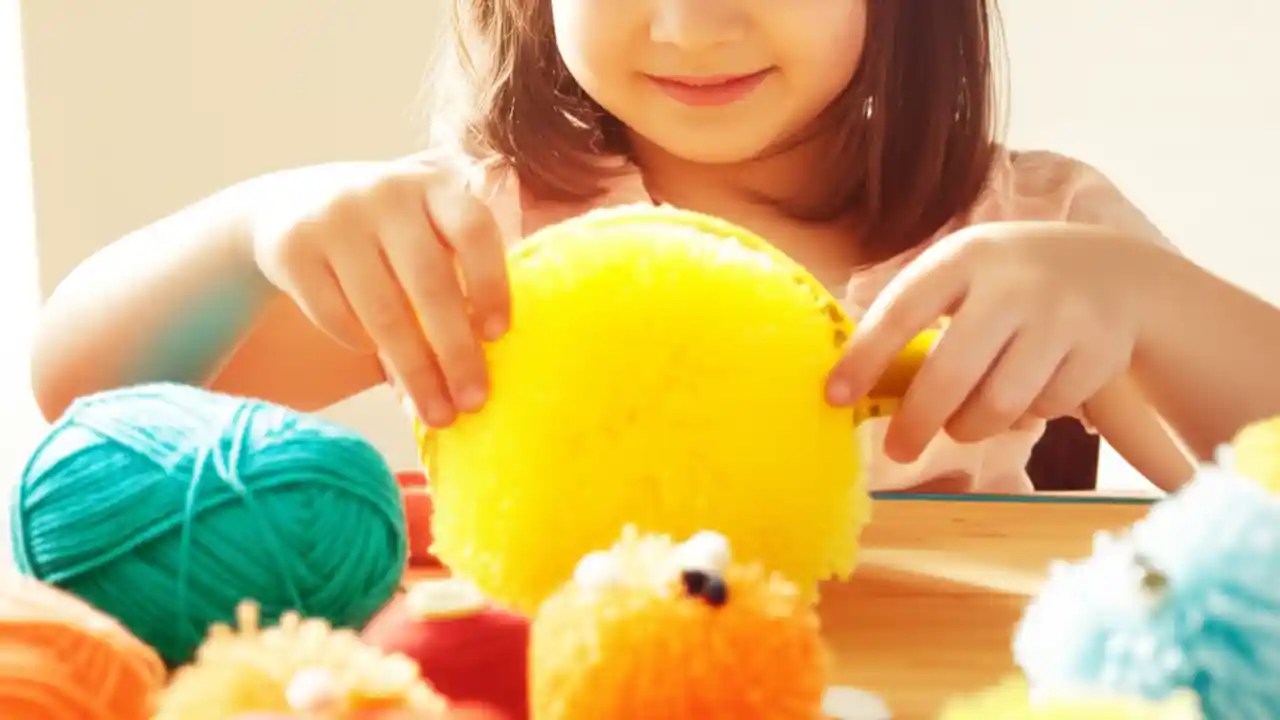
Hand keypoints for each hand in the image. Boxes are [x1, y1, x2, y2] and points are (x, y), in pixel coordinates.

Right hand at [250, 159, 508, 427]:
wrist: (289, 205)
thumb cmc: (385, 234)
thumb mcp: (424, 230)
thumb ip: (457, 275)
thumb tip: (480, 369)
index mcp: (433, 185)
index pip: (473, 231)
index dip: (491, 284)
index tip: (499, 335)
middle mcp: (386, 193)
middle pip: (430, 282)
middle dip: (456, 352)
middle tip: (474, 402)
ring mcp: (335, 217)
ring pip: (383, 311)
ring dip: (415, 371)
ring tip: (436, 411)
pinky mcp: (291, 247)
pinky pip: (337, 317)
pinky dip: (363, 345)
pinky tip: (377, 355)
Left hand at [826, 221, 1150, 461]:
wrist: (1113, 270)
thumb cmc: (1006, 281)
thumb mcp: (962, 275)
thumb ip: (914, 317)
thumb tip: (849, 384)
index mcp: (963, 258)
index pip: (902, 311)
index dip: (865, 357)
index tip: (835, 397)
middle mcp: (1013, 284)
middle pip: (952, 372)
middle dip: (918, 421)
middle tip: (898, 449)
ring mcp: (1062, 317)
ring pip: (999, 404)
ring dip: (970, 426)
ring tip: (961, 423)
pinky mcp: (1098, 353)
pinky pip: (1044, 410)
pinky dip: (1025, 416)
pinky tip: (1024, 394)